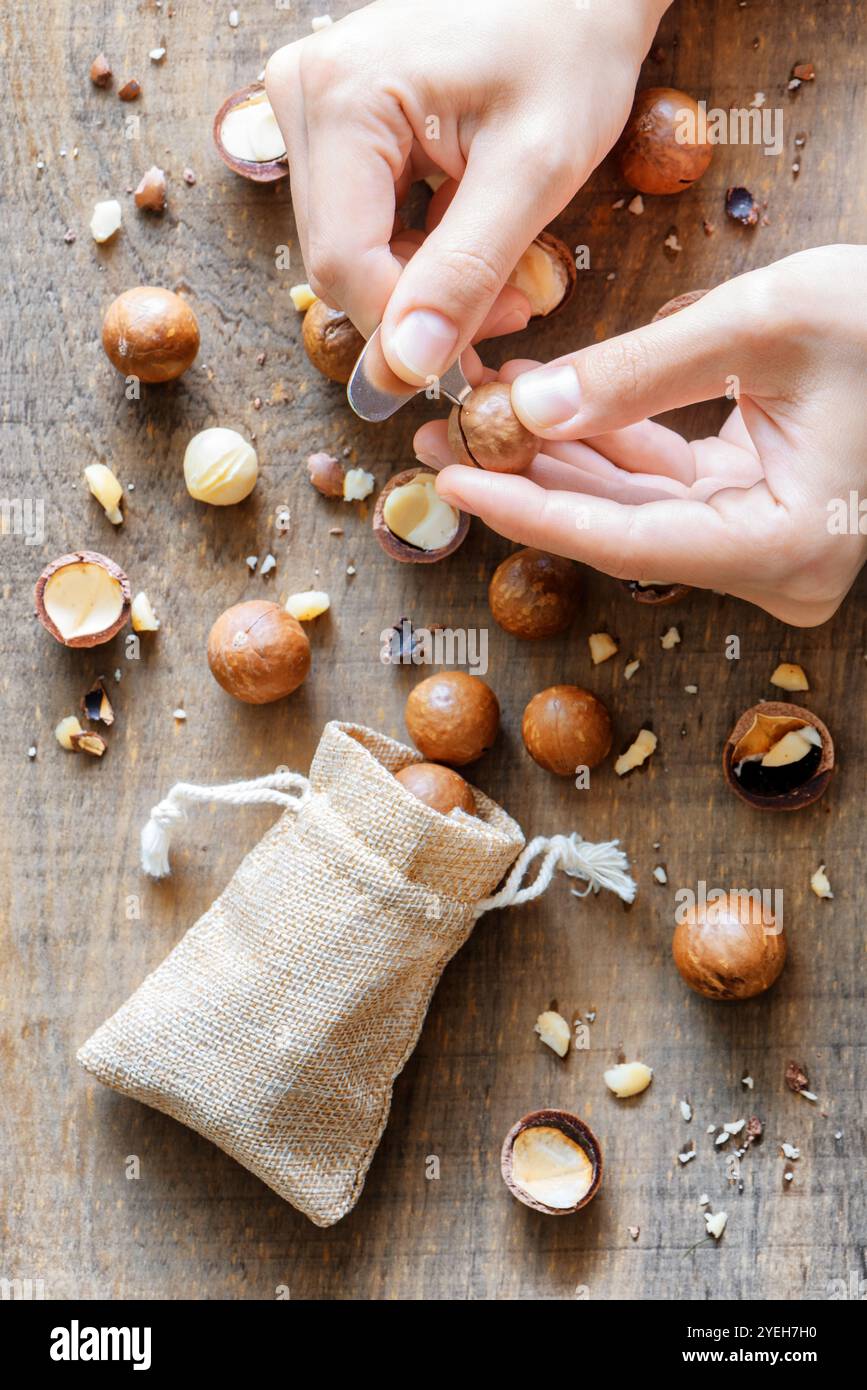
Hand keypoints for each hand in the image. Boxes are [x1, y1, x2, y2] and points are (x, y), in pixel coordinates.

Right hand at [266, 0, 668, 383]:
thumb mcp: (533, 172)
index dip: (413, 329)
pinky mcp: (332, 124)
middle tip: (509, 297)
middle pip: (341, 265)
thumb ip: (465, 273)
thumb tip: (404, 366)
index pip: (344, 269)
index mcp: (340, 100)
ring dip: (423, 280)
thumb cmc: (568, 53)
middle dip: (423, 303)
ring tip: (497, 254)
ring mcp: (311, 108)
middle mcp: (303, 98)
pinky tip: (467, 226)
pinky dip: (416, 248)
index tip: (492, 334)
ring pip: (350, 252)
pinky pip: (360, 223)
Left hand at [419, 246, 866, 626]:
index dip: (532, 515)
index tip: (455, 486)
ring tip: (472, 419)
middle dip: (527, 481)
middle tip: (440, 442)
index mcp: (785, 544)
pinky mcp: (758, 513)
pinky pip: (666, 486)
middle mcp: (774, 565)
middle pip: (620, 530)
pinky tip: (542, 411)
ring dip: (557, 462)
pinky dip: (607, 447)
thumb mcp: (762, 325)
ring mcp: (766, 544)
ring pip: (636, 509)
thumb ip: (638, 373)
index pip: (626, 542)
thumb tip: (528, 410)